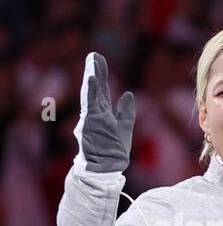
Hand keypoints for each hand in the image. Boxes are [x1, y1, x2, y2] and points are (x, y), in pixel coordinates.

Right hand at [77, 52, 135, 173]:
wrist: (106, 170)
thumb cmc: (113, 153)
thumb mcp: (123, 129)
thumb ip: (125, 112)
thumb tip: (128, 94)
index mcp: (103, 114)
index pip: (101, 91)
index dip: (100, 76)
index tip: (98, 60)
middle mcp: (95, 114)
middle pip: (95, 89)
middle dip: (95, 72)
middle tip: (94, 55)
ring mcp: (92, 119)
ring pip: (91, 95)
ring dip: (92, 78)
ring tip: (92, 62)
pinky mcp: (91, 125)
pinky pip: (90, 106)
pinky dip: (91, 93)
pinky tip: (91, 80)